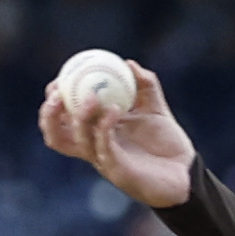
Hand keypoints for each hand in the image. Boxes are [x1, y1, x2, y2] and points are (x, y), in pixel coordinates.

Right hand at [38, 62, 194, 209]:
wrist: (186, 172)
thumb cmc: (167, 143)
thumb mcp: (155, 108)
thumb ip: (144, 85)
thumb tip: (129, 63)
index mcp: (95, 133)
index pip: (62, 119)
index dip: (52, 101)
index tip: (59, 80)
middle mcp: (93, 148)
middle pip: (56, 135)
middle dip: (49, 115)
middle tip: (57, 92)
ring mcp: (103, 161)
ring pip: (78, 141)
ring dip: (80, 117)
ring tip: (91, 97)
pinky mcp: (118, 172)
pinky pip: (105, 148)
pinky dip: (105, 127)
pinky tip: (115, 109)